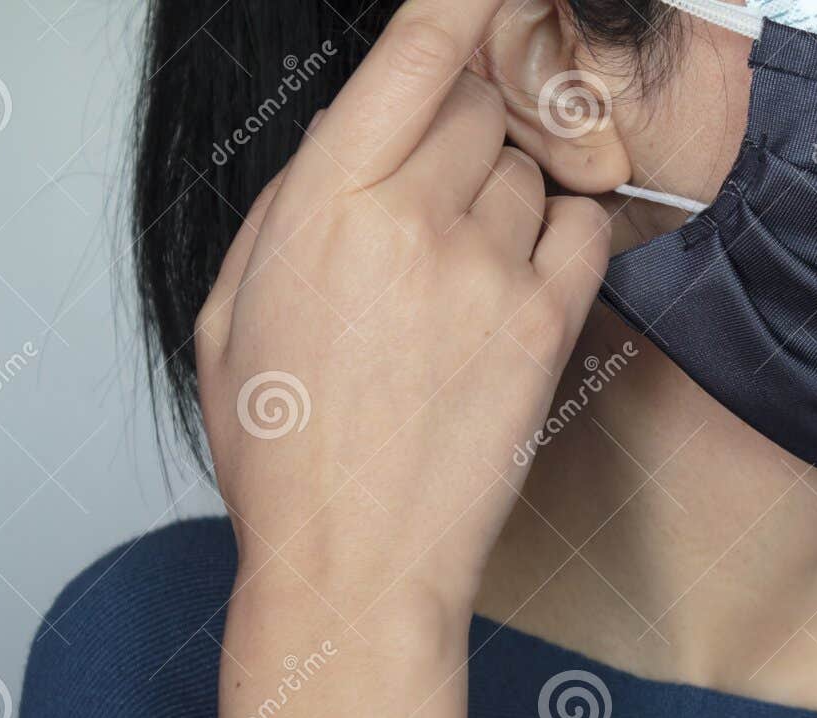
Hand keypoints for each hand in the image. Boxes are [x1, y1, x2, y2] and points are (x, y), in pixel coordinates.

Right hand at [195, 0, 609, 717]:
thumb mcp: (235, 311)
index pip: (416, 55)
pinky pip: (581, 226)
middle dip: (462, 131)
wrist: (358, 563)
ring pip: (529, 169)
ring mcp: (492, 272)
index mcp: (324, 206)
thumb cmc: (287, 452)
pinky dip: (559, 230)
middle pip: (479, 107)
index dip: (461, 4)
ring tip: (460, 273)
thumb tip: (355, 138)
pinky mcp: (549, 326)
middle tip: (435, 198)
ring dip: (504, 193)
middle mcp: (415, 221)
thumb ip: (293, 206)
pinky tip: (519, 272)